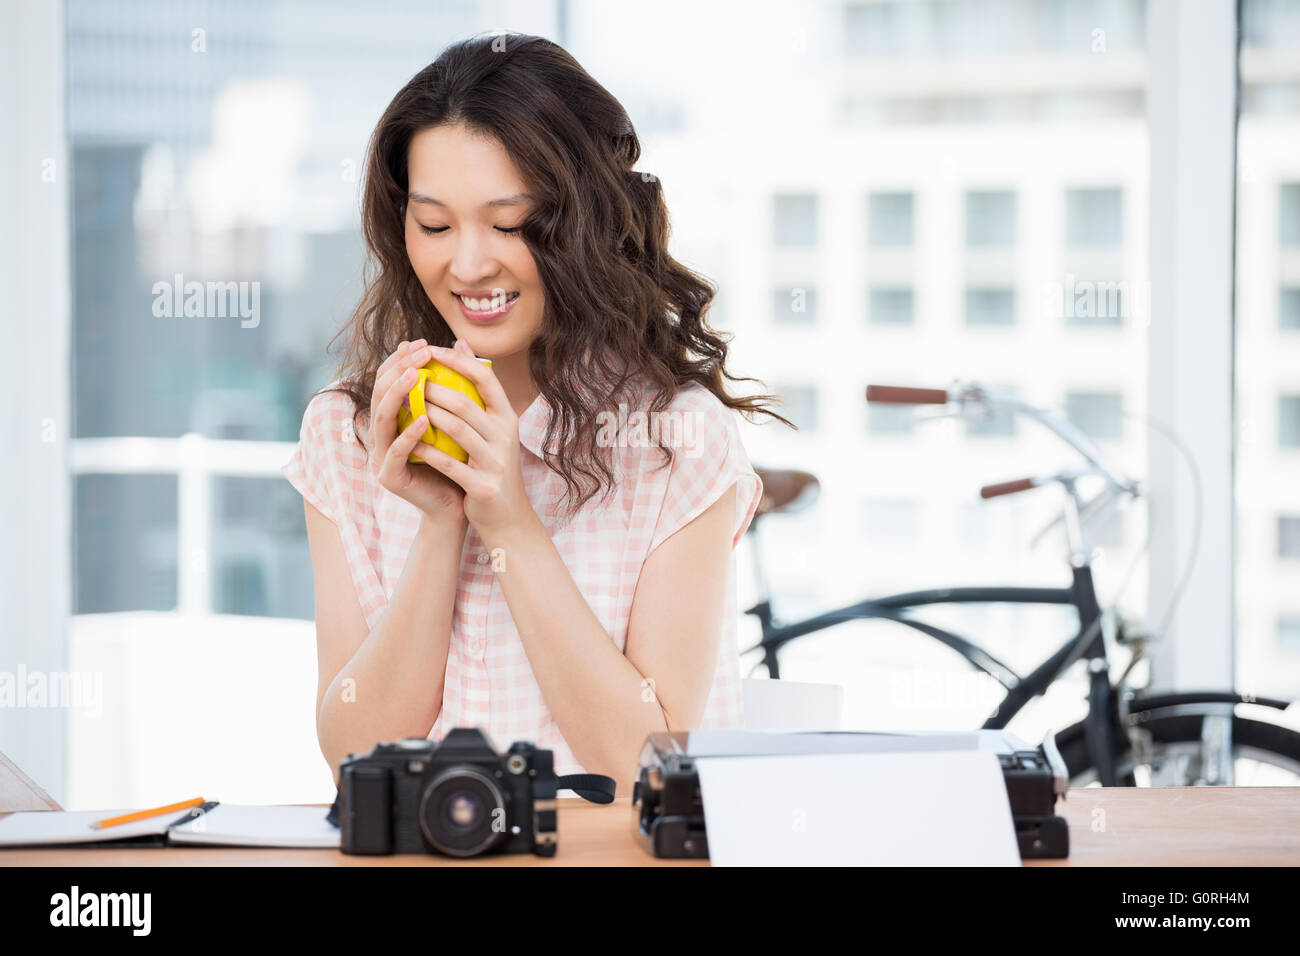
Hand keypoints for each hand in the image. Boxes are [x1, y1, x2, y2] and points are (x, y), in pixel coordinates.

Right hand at [367, 338, 466, 526]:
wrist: (458, 504)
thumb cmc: (457, 459)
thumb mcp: (456, 417)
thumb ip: (453, 385)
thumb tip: (461, 344)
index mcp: (394, 420)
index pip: (389, 382)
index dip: (401, 360)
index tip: (421, 342)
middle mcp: (383, 435)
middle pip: (380, 395)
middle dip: (399, 370)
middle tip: (419, 352)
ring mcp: (382, 456)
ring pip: (382, 420)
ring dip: (397, 394)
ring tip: (414, 375)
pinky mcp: (390, 477)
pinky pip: (397, 451)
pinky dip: (409, 433)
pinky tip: (424, 418)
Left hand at [415, 338, 534, 538]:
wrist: (507, 515)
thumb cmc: (491, 463)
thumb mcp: (492, 426)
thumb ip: (477, 389)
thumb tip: (461, 341)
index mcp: (507, 417)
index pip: (486, 377)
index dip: (457, 359)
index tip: (429, 348)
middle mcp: (505, 436)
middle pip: (466, 402)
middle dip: (434, 387)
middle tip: (408, 379)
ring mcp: (495, 462)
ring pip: (457, 430)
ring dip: (427, 415)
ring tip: (405, 405)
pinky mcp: (482, 486)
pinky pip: (449, 463)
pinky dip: (427, 451)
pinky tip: (409, 442)